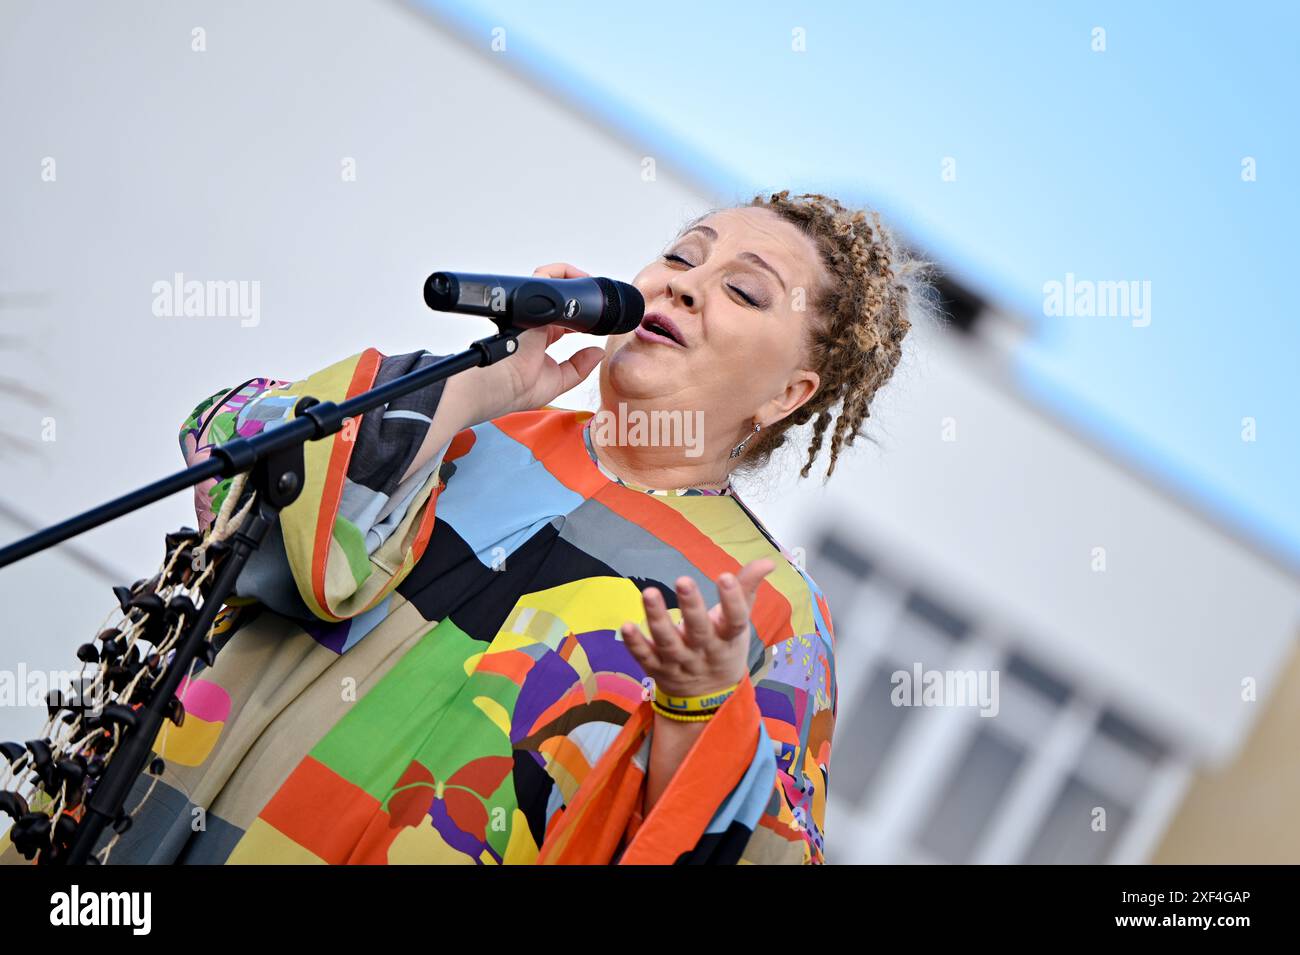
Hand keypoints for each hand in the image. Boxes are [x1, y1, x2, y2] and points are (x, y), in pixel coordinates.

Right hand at [451, 262, 606, 424]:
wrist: (494, 385)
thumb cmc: (512, 389)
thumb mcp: (556, 382)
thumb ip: (578, 368)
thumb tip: (597, 354)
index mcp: (540, 339)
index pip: (563, 320)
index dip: (580, 317)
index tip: (594, 318)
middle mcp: (534, 322)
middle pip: (558, 299)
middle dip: (578, 294)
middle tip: (597, 296)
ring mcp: (530, 311)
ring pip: (550, 283)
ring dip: (571, 281)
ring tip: (591, 284)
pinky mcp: (528, 303)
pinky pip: (545, 278)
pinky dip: (562, 275)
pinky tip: (581, 281)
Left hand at [621, 558, 776, 699]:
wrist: (708, 699)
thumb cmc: (724, 648)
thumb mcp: (738, 622)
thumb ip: (747, 589)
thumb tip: (768, 561)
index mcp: (728, 638)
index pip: (735, 620)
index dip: (732, 600)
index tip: (725, 576)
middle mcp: (704, 651)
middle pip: (699, 630)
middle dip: (692, 607)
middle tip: (683, 580)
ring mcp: (680, 662)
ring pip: (668, 642)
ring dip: (658, 619)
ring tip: (649, 593)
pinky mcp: (657, 668)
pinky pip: (645, 657)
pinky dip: (635, 644)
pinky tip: (625, 626)